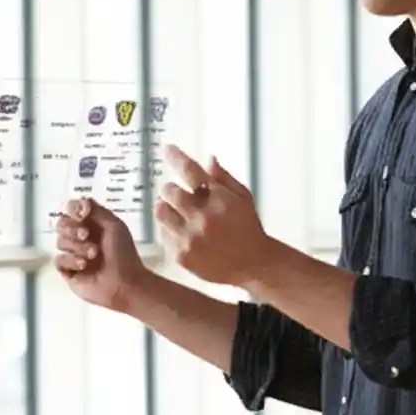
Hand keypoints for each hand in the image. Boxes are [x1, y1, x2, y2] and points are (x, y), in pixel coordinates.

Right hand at [53, 197, 150, 312]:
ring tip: (93, 254)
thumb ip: (96, 210)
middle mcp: (81, 237)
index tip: (82, 214)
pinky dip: (71, 260)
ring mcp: (74, 254)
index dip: (73, 209)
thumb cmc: (124, 254)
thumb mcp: (114, 226)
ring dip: (77, 246)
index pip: (72, 209)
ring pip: (60, 242)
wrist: (125, 283)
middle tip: (86, 234)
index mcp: (92, 224)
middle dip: (72, 228)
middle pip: (61, 224)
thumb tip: (79, 203)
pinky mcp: (68, 271)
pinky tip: (84, 265)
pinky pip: (59, 260)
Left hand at [155, 144, 273, 286]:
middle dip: (170, 189)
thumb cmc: (249, 229)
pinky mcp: (181, 255)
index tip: (167, 149)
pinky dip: (169, 229)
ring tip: (175, 211)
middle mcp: (203, 218)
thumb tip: (208, 160)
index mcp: (219, 199)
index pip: (191, 171)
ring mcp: (190, 238)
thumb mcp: (243, 198)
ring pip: (161, 212)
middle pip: (170, 191)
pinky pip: (163, 234)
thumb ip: (223, 179)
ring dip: (165, 207)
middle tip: (174, 192)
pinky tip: (182, 232)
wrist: (254, 265)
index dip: (176, 157)